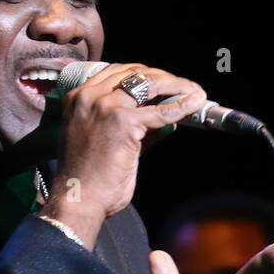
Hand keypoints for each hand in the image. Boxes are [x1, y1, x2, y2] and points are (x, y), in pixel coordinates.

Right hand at [44, 64, 207, 242]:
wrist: (77, 200)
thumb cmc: (87, 180)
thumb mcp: (101, 141)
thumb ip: (131, 128)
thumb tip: (164, 121)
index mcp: (79, 99)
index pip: (118, 73)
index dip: (145, 74)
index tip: (164, 83)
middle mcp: (90, 97)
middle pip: (135, 73)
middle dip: (164, 78)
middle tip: (185, 87)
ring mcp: (105, 107)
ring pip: (150, 84)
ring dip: (177, 85)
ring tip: (194, 92)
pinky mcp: (123, 122)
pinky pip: (161, 111)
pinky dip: (182, 105)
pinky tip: (196, 103)